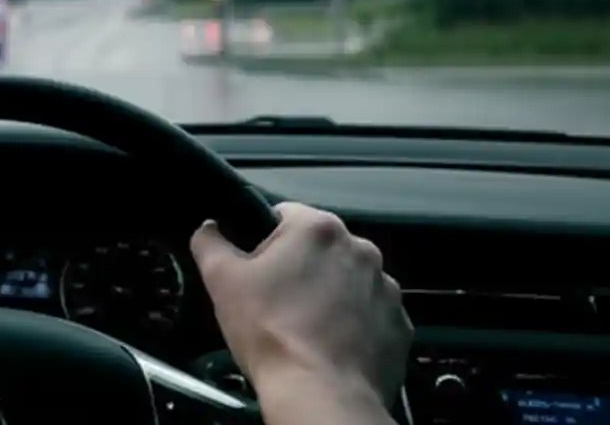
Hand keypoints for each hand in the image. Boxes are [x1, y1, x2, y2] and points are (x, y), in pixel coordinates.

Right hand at [190, 202, 410, 421]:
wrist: (320, 394)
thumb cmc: (270, 332)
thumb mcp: (222, 281)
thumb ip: (210, 242)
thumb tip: (209, 228)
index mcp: (318, 227)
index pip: (285, 215)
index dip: (265, 241)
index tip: (257, 270)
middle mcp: (361, 249)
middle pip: (321, 249)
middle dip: (302, 268)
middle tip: (277, 302)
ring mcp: (386, 288)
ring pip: (349, 281)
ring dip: (331, 294)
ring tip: (306, 328)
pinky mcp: (400, 325)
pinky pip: (372, 315)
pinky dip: (355, 325)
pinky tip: (331, 345)